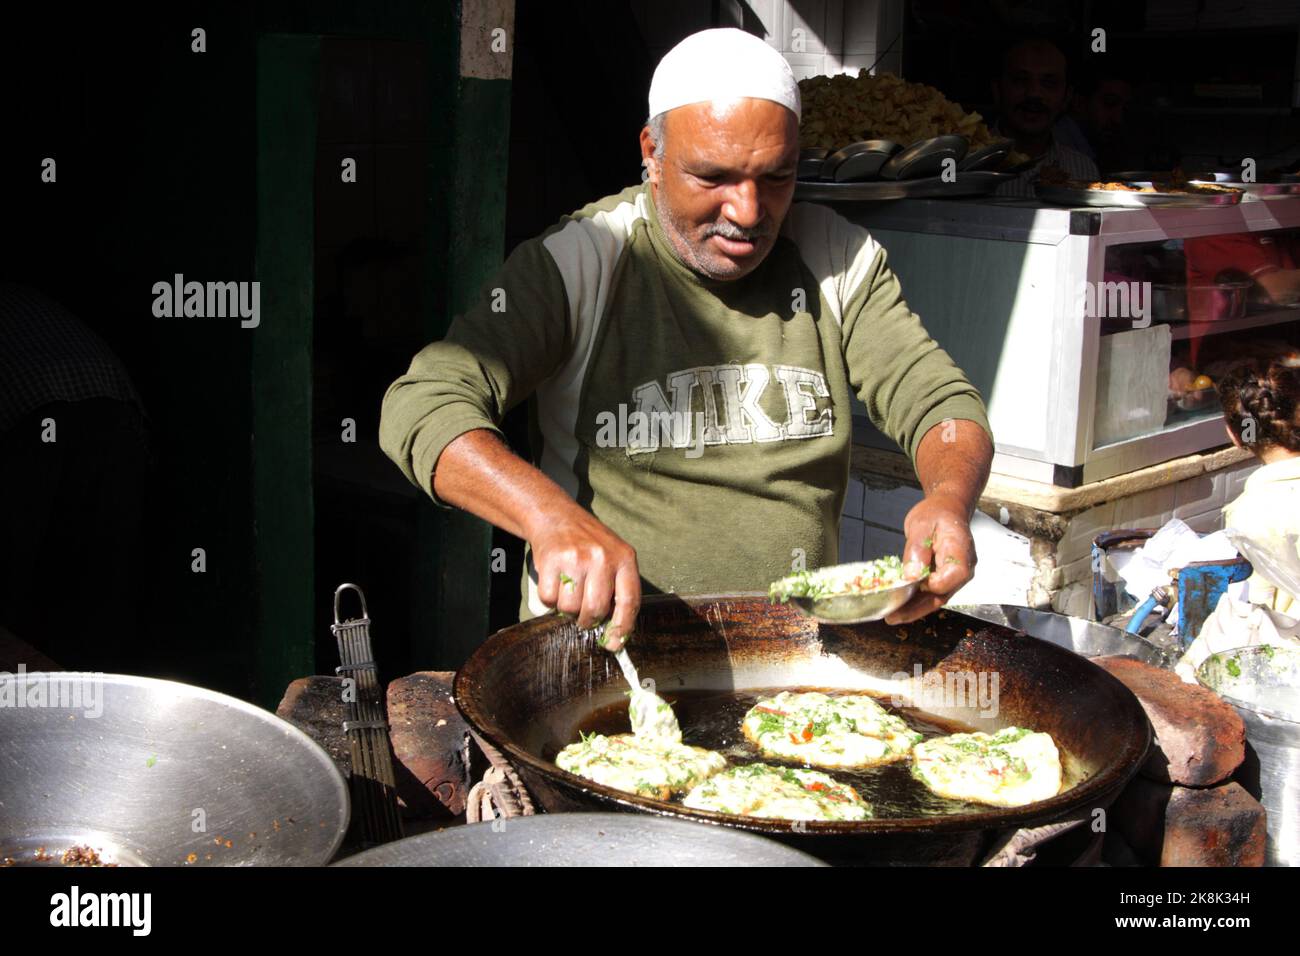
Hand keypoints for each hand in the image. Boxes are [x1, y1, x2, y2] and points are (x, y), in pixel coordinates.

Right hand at [529, 503, 640, 650]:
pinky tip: (554, 583)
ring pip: (571, 608)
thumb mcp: (613, 556)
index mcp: (624, 558)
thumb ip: (618, 588)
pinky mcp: (551, 560)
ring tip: (568, 591)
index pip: (629, 601)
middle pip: (596, 610)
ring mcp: (576, 558)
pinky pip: (549, 599)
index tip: (614, 644)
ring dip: (567, 609)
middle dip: (588, 621)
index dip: (623, 627)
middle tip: (583, 616)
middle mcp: (602, 557)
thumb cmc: (588, 543)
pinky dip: (549, 600)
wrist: (556, 516)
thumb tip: (616, 632)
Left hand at [884, 494, 976, 624]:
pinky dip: (916, 601)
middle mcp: (963, 570)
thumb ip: (917, 549)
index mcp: (961, 554)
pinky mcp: (946, 579)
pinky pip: (932, 594)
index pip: (947, 580)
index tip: (908, 585)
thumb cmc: (936, 513)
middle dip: (916, 609)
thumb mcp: (922, 524)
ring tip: (892, 616)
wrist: (947, 509)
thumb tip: (912, 575)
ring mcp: (956, 577)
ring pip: (936, 599)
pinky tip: (900, 606)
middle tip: (892, 617)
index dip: (927, 585)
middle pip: (941, 596)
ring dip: (914, 609)